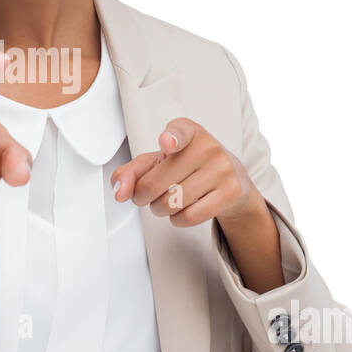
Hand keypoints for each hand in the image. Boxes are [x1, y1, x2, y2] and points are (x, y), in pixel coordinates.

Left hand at [110, 117, 261, 226]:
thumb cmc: (187, 167)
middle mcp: (208, 146)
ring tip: (168, 201)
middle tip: (148, 195)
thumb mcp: (158, 162)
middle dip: (143, 197)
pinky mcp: (230, 192)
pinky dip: (177, 220)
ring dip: (160, 210)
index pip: (179, 132)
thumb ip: (131, 173)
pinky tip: (182, 210)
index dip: (171, 138)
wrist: (231, 179)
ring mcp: (222, 169)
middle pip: (155, 184)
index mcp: (189, 131)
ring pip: (172, 203)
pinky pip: (189, 216)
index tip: (166, 142)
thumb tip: (119, 192)